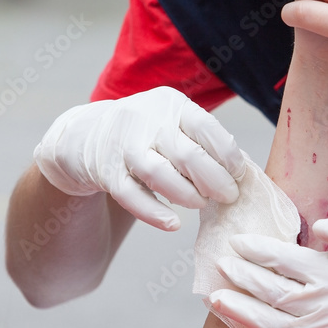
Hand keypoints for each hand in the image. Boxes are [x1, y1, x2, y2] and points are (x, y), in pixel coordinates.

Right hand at [34, 87, 245, 230]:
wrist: (86, 135)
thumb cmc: (145, 133)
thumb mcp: (171, 120)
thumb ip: (201, 139)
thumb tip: (241, 170)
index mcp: (170, 103)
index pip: (206, 127)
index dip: (228, 155)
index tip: (239, 174)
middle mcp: (145, 119)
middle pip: (187, 154)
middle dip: (215, 181)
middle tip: (228, 196)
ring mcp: (123, 146)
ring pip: (160, 175)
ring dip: (187, 195)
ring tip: (201, 204)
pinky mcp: (106, 172)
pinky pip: (132, 196)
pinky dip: (154, 213)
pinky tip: (173, 224)